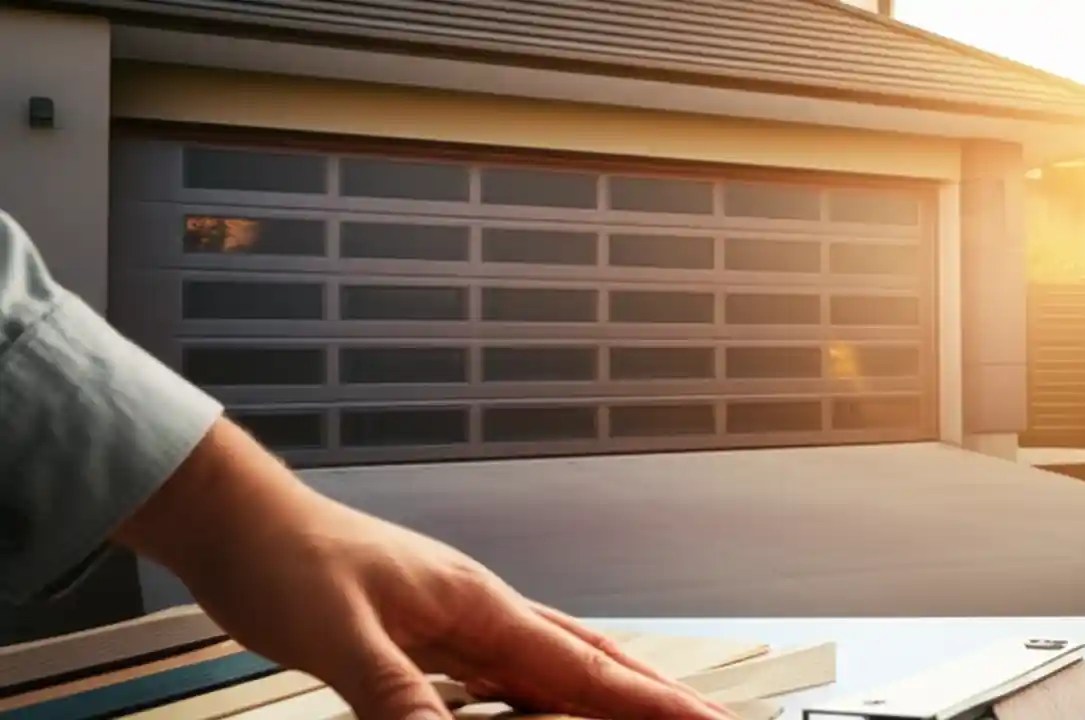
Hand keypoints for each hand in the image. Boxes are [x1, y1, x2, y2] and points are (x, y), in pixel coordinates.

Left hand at [113, 418, 732, 719]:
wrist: (239, 522)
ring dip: (597, 694)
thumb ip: (397, 696)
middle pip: (582, 657)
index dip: (646, 698)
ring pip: (546, 664)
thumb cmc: (284, 557)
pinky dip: (536, 697)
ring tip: (638, 717)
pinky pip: (499, 674)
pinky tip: (535, 713)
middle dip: (644, 693)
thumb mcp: (339, 635)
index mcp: (475, 602)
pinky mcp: (423, 634)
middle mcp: (477, 608)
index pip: (579, 661)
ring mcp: (453, 619)